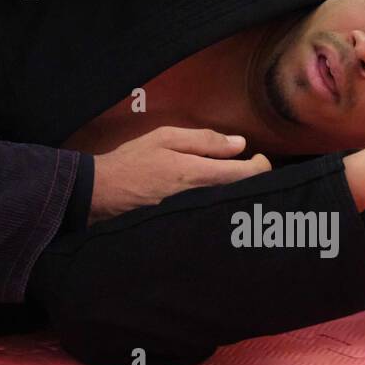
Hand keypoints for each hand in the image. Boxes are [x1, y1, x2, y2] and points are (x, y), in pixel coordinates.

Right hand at [91, 127, 270, 224]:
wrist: (103, 194)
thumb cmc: (133, 161)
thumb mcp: (165, 138)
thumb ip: (203, 140)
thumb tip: (239, 144)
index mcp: (197, 174)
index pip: (247, 175)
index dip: (261, 167)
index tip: (258, 159)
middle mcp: (201, 199)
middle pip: (244, 194)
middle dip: (253, 182)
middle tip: (248, 170)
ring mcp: (195, 216)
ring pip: (231, 206)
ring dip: (239, 194)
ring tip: (233, 183)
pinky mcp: (187, 227)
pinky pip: (215, 216)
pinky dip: (223, 206)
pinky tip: (216, 199)